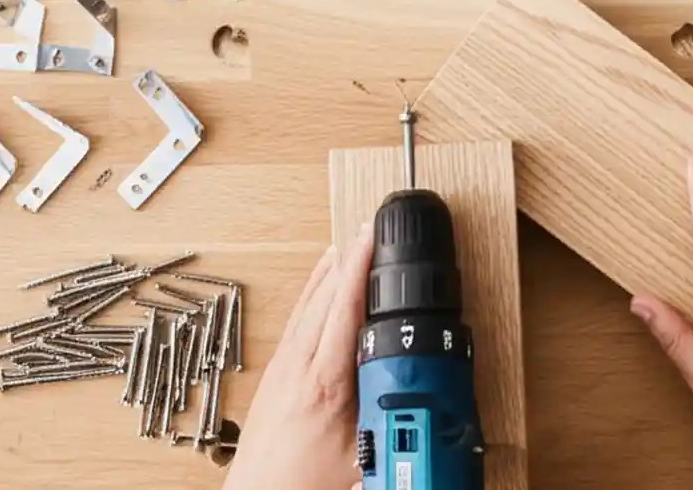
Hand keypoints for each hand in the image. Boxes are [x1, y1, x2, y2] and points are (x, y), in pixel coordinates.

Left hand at [224, 224, 374, 489]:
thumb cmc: (302, 484)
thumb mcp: (361, 453)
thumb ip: (386, 414)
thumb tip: (417, 390)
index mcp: (324, 382)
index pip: (344, 309)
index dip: (359, 268)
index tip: (371, 238)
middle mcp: (298, 366)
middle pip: (324, 298)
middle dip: (348, 259)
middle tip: (367, 228)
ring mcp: (283, 367)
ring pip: (307, 305)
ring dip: (328, 273)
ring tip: (347, 245)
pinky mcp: (276, 373)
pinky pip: (296, 319)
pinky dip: (312, 294)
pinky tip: (319, 287)